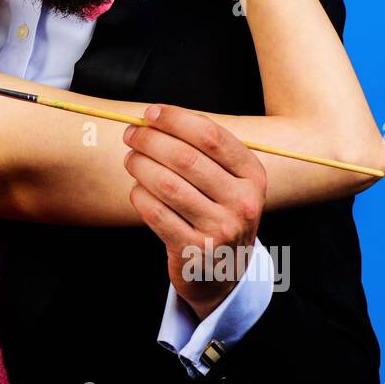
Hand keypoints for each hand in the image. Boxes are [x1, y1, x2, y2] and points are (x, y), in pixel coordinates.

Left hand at [121, 105, 266, 319]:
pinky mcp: (194, 251)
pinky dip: (139, 195)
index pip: (211, 136)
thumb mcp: (229, 181)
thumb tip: (155, 117)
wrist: (226, 270)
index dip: (176, 119)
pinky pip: (155, 213)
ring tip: (131, 159)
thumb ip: (202, 150)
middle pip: (185, 158)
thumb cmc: (219, 211)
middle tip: (131, 135)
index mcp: (253, 176)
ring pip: (166, 184)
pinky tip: (137, 189)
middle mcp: (242, 203)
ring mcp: (220, 229)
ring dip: (140, 165)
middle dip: (150, 140)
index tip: (151, 113)